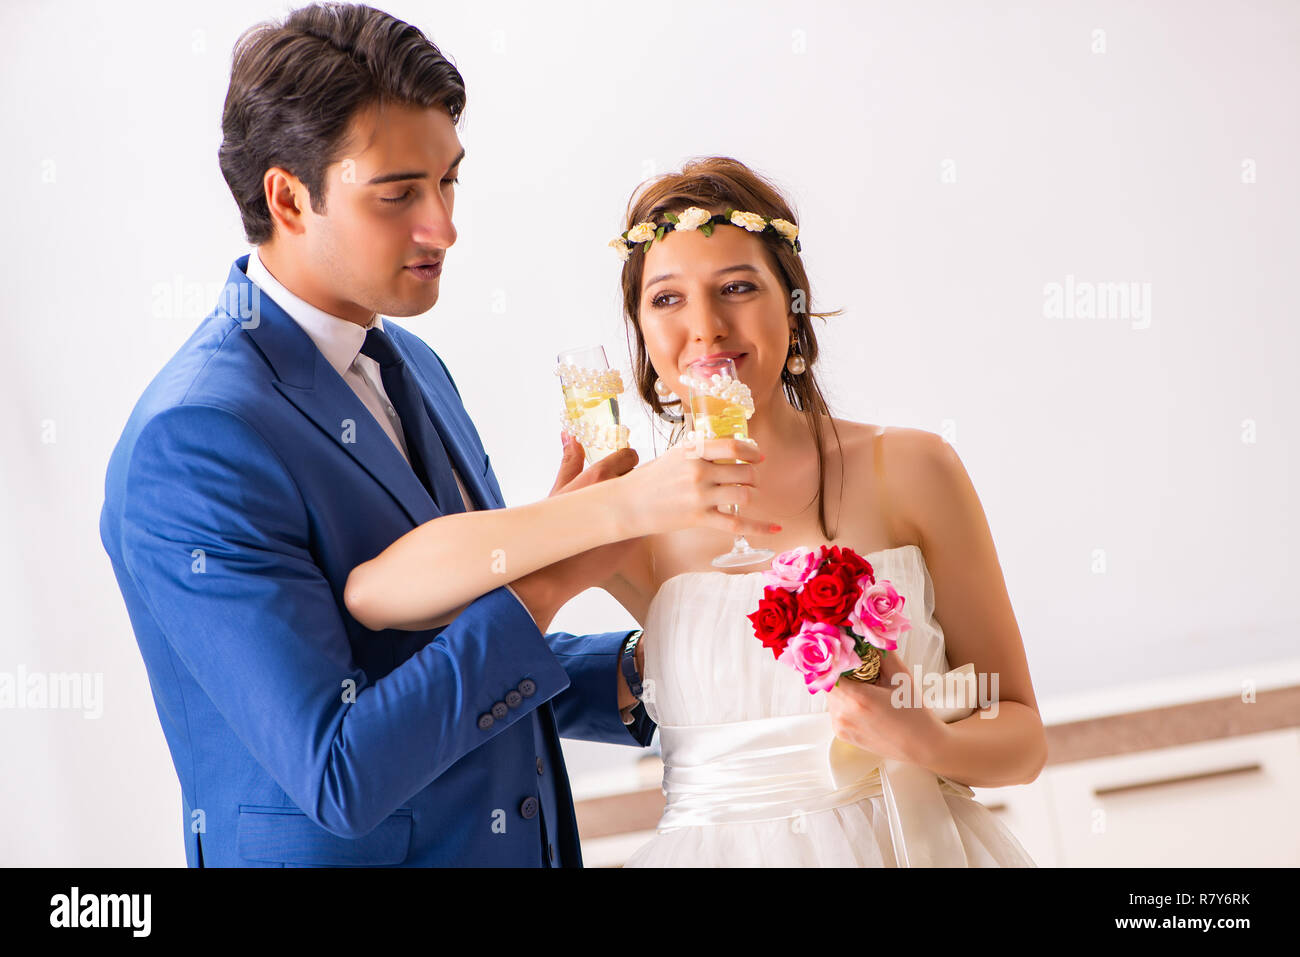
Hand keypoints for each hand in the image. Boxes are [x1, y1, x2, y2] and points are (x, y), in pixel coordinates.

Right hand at [537, 434, 642, 593]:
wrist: (552, 571)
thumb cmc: (551, 531)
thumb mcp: (559, 490)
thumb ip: (569, 461)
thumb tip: (570, 435)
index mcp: (599, 476)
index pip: (629, 456)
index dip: (625, 463)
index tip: (618, 472)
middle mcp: (620, 493)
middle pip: (643, 476)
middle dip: (634, 482)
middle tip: (618, 494)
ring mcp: (633, 517)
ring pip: (649, 501)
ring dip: (640, 504)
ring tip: (618, 514)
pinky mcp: (638, 539)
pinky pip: (647, 524)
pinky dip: (640, 523)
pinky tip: (622, 531)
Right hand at [616, 435, 777, 538]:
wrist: (627, 504)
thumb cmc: (650, 478)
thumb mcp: (675, 455)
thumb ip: (701, 450)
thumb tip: (730, 446)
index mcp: (692, 452)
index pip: (732, 446)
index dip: (751, 450)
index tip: (757, 455)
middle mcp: (698, 472)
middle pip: (744, 472)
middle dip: (753, 475)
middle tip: (750, 478)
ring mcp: (700, 497)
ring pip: (744, 495)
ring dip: (752, 494)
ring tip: (747, 494)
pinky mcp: (699, 519)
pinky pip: (737, 524)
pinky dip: (760, 527)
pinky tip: (775, 527)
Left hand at [826, 650, 945, 766]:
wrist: (922, 745)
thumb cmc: (914, 711)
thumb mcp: (900, 676)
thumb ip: (880, 652)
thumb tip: (865, 634)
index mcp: (857, 699)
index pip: (830, 668)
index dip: (837, 657)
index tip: (847, 650)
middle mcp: (843, 714)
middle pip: (830, 681)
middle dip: (842, 671)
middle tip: (863, 670)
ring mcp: (840, 726)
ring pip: (832, 695)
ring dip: (844, 687)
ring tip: (868, 688)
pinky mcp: (841, 734)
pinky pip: (836, 709)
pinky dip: (846, 701)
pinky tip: (866, 703)